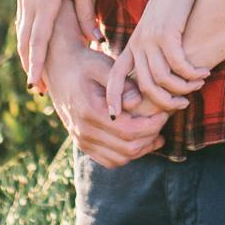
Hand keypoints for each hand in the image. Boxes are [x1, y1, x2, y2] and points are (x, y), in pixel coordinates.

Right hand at [15, 0, 102, 91]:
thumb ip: (87, 14)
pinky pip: (22, 23)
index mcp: (46, 1)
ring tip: (35, 78)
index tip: (35, 83)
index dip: (37, 63)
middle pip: (26, 42)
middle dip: (30, 66)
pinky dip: (26, 41)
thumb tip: (96, 41)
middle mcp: (30, 2)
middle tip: (37, 89)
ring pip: (22, 34)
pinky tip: (31, 54)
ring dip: (27, 56)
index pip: (40, 40)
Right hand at [42, 11, 164, 169]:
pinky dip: (128, 155)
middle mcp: (84, 131)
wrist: (58, 69)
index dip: (153, 125)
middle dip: (151, 136)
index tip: (166, 112)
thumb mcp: (104, 66)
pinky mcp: (83, 144)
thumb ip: (121, 84)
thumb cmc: (85, 63)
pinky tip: (141, 141)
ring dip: (142, 148)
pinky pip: (109, 160)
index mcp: (90, 112)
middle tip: (163, 120)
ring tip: (156, 132)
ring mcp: (82, 140)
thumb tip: (138, 101)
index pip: (130, 131)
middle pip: (128, 148)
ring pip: (120, 158)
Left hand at [117, 0, 224, 115]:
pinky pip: (179, 64)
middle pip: (146, 87)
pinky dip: (193, 73)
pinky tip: (204, 71)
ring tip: (199, 84)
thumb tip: (163, 81)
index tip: (116, 118)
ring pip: (163, 78)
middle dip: (166, 102)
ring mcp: (151, 37)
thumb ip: (157, 53)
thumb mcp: (159, 31)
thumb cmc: (175, 6)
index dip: (113, 99)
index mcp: (133, 45)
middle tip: (183, 104)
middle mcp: (138, 43)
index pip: (114, 77)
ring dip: (184, 87)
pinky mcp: (167, 31)